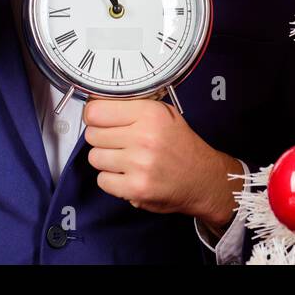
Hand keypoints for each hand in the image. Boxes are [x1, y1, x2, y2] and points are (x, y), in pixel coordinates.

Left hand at [84, 98, 244, 230]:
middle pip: (92, 134)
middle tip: (117, 142)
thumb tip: (95, 105)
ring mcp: (139, 164)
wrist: (202, 179)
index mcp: (150, 113)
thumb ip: (132, 106)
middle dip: (101, 138)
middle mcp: (144, 137)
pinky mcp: (136, 188)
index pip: (95, 111)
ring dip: (106, 160)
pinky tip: (127, 175)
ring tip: (124, 159)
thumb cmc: (181, 146)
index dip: (93, 116)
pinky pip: (102, 180)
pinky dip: (111, 180)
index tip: (98, 119)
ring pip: (94, 157)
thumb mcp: (164, 113)